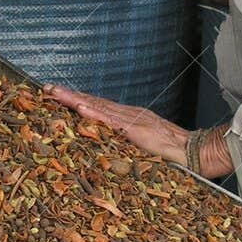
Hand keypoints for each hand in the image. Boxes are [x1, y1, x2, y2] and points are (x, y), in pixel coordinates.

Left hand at [46, 85, 188, 164]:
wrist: (195, 152)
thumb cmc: (172, 153)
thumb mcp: (143, 148)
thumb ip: (126, 144)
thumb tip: (109, 149)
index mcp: (127, 118)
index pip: (97, 106)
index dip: (77, 100)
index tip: (57, 95)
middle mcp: (127, 114)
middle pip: (93, 102)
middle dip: (69, 95)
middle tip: (46, 88)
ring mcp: (132, 120)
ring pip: (98, 107)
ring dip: (75, 99)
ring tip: (55, 93)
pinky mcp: (136, 130)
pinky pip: (112, 120)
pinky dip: (95, 113)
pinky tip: (80, 108)